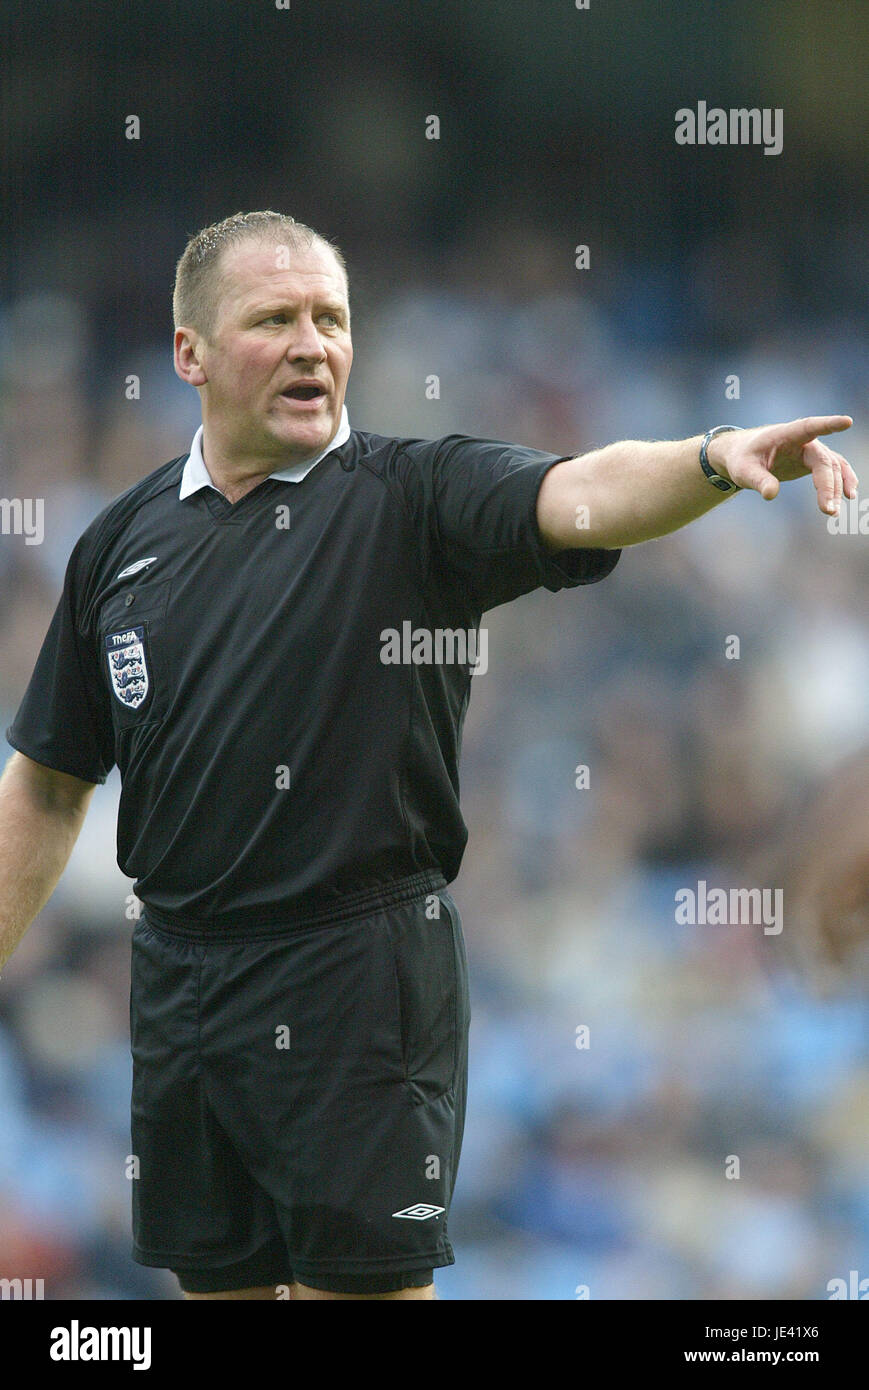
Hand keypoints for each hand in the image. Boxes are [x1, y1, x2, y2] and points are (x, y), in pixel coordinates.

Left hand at [710, 416, 857, 515]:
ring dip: (837, 488)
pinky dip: (843, 481)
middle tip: (829, 510)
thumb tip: (771, 494)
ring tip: (834, 512)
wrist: (744, 456)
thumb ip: (758, 480)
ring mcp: (811, 450)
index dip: (828, 424)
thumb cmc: (743, 459)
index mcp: (786, 434)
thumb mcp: (743, 470)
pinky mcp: (814, 461)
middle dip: (828, 485)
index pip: (810, 426)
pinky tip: (849, 495)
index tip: (847, 422)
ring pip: (832, 467)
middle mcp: (804, 440)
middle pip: (823, 460)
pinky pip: (834, 469)